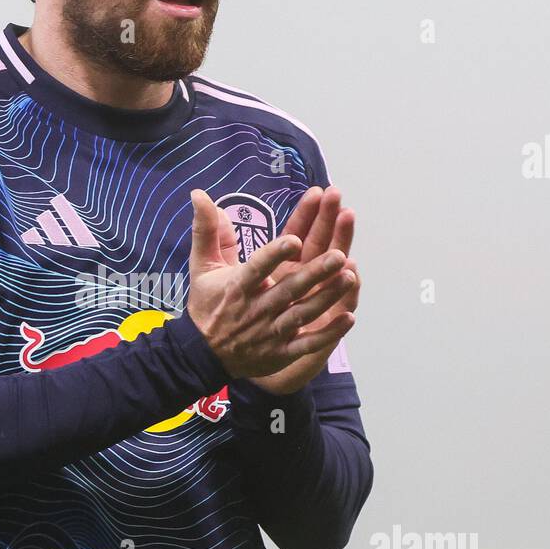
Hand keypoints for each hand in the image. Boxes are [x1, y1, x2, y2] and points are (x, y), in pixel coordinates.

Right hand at [186, 189, 356, 379]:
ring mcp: (270, 333)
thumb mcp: (201, 266)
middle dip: (314, 272)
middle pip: (288, 289)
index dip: (275, 254)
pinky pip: (307, 344)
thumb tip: (200, 194)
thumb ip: (206, 230)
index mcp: (238, 286)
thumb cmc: (207, 304)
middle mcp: (256, 309)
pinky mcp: (281, 353)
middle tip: (338, 255)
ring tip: (349, 276)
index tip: (294, 239)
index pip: (258, 267)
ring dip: (327, 297)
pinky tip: (348, 318)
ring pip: (302, 314)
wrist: (201, 354)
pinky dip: (328, 334)